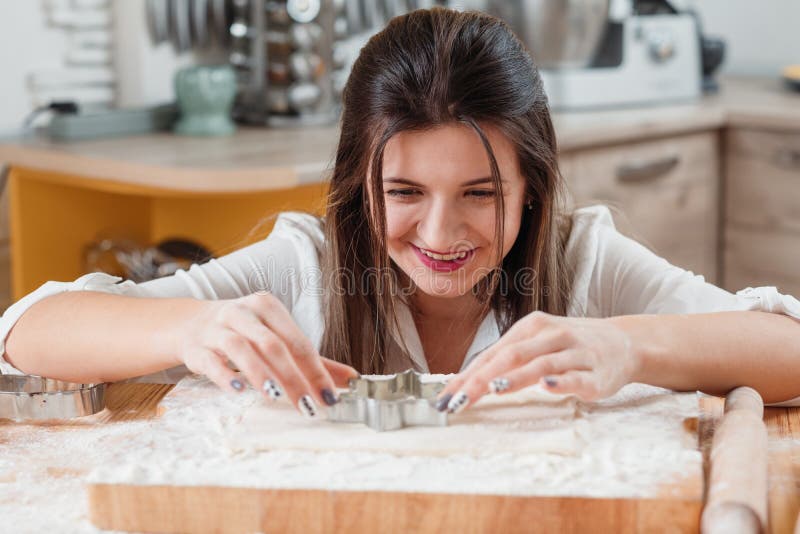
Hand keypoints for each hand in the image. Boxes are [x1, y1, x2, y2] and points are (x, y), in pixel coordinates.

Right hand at [176, 293, 358, 416]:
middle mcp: (243, 313)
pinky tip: (239, 390)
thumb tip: (351, 380)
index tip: (329, 397)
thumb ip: (312, 360)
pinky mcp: (197, 347)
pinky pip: (212, 361)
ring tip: (275, 396)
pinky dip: (226, 375)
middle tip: (308, 406)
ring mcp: (217, 328)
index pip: (297, 341)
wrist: (191, 324)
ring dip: (260, 373)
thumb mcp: (277, 337)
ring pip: (240, 348)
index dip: (315, 370)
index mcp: (268, 307)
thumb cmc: (244, 332)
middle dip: (293, 377)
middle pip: (273, 345)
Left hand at [435, 311, 636, 412]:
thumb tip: (467, 380)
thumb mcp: (538, 343)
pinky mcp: (597, 374)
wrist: (624, 342)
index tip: (445, 397)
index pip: (493, 353)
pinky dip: (561, 382)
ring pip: (542, 365)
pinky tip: (547, 387)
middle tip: (458, 400)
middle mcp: (552, 336)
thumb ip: (507, 359)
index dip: (467, 375)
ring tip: (493, 389)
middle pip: (511, 356)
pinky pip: (577, 377)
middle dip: (481, 380)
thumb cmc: (570, 347)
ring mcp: (576, 353)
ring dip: (517, 378)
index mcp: (532, 327)